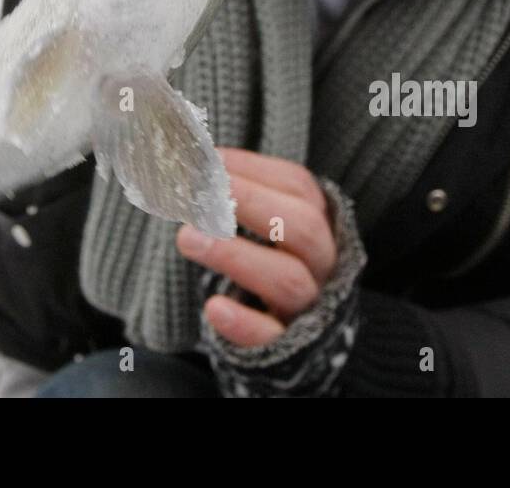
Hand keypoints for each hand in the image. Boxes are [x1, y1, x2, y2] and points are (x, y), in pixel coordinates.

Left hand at [176, 147, 337, 347]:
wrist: (295, 344)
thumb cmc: (270, 267)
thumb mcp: (266, 229)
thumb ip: (237, 197)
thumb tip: (189, 160)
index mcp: (318, 224)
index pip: (298, 186)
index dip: (253, 168)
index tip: (208, 159)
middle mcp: (322, 263)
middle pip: (305, 226)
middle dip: (251, 202)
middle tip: (202, 191)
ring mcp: (310, 307)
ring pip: (289, 279)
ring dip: (236, 254)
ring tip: (187, 237)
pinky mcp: (290, 349)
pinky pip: (272, 337)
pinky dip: (244, 322)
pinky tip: (213, 307)